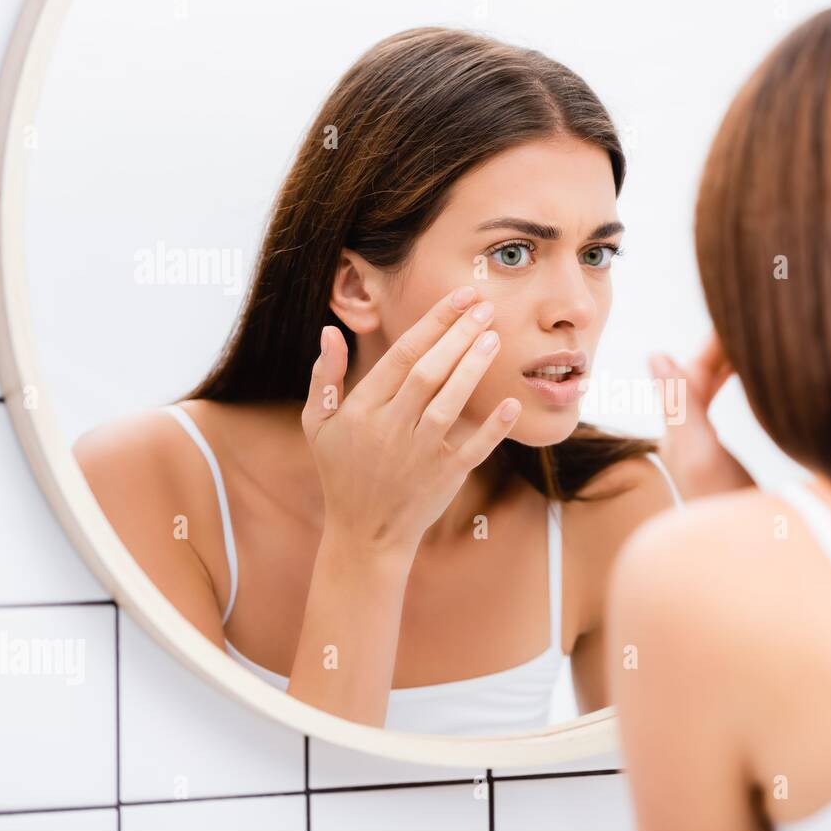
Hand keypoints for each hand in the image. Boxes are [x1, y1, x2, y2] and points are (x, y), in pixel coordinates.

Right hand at [302, 286, 520, 559]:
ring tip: (495, 336)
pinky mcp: (445, 477)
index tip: (459, 297)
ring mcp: (419, 454)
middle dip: (459, 335)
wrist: (365, 533)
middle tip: (485, 305)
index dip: (433, 323)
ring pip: (449, 404)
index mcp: (362, 409)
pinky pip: (473, 449)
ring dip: (473, 368)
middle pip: (429, 372)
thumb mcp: (319, 425)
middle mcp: (391, 428)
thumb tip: (329, 331)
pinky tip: (511, 403)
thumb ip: (324, 377)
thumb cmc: (342, 471)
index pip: (401, 356)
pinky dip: (492, 428)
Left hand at [650, 332, 753, 499]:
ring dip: (725, 366)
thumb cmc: (721, 502)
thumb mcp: (702, 449)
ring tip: (749, 344)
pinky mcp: (719, 461)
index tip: (738, 318)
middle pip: (698, 380)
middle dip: (720, 351)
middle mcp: (685, 436)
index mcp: (677, 430)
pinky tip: (741, 384)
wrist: (743, 551)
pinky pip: (718, 410)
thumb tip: (654, 353)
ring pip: (708, 393)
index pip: (692, 373)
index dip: (714, 346)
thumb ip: (681, 403)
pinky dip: (729, 388)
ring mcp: (701, 449)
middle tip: (749, 322)